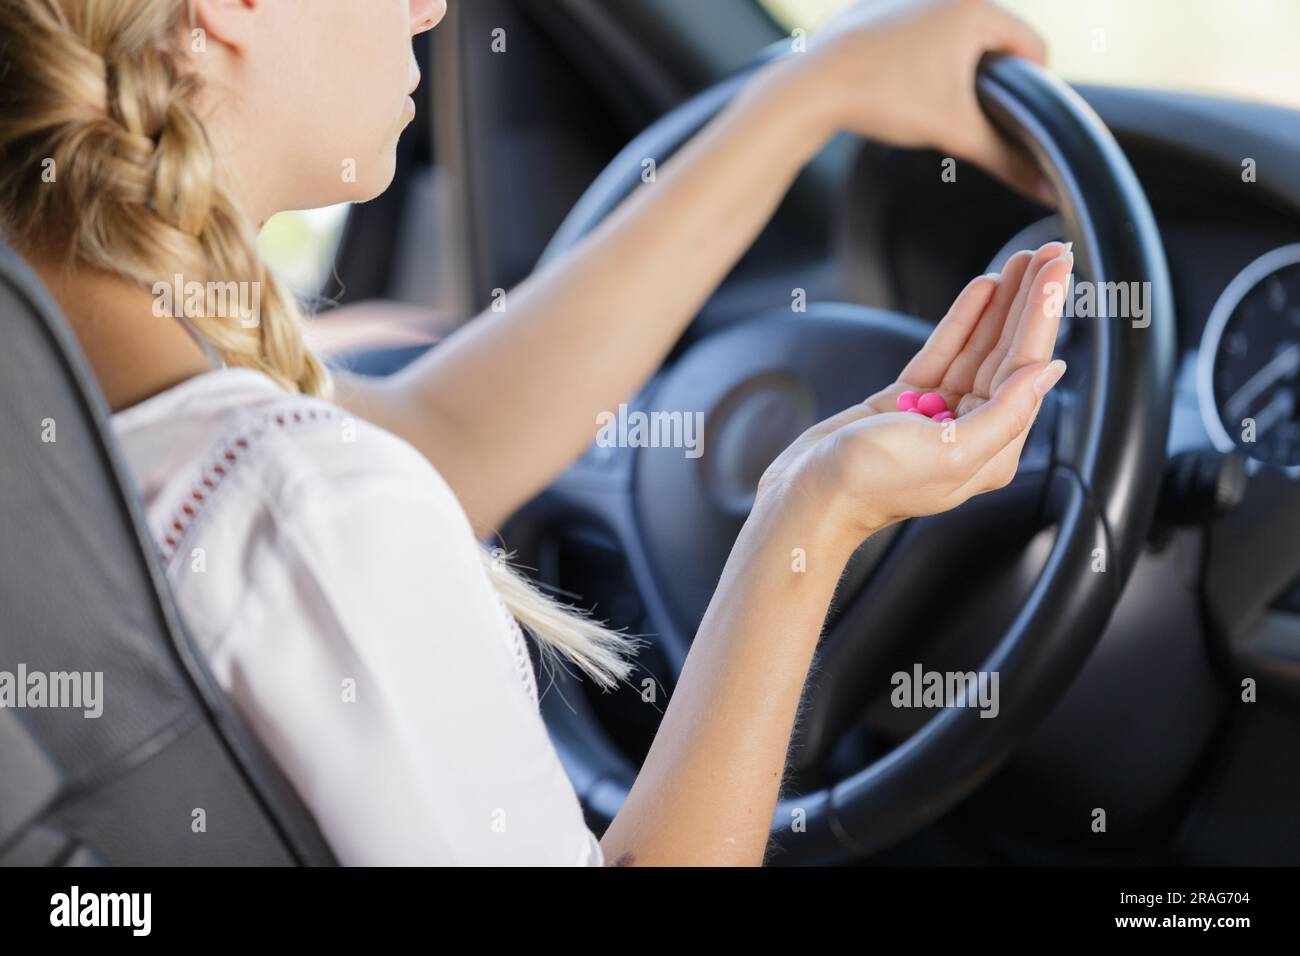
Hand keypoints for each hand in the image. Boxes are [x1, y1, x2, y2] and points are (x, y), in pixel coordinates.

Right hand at [757, 241, 1072, 540]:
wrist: (809, 493)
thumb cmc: (871, 483)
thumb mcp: (948, 453)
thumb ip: (1005, 413)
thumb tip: (1049, 371)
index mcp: (992, 450)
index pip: (1025, 369)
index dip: (1042, 315)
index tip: (1056, 270)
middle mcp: (972, 430)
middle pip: (1008, 354)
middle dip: (1029, 302)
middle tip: (1048, 254)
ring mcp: (939, 414)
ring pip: (979, 348)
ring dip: (1000, 304)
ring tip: (1019, 262)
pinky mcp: (906, 401)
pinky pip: (944, 352)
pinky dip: (962, 320)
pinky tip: (981, 290)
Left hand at [771, 0, 1052, 202]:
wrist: (810, 86)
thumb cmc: (882, 98)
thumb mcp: (953, 131)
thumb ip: (1005, 158)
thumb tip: (1044, 188)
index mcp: (974, 8)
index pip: (1032, 45)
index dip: (1032, 88)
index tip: (1015, 118)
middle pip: (993, 39)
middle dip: (989, 79)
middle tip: (970, 115)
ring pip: (954, 35)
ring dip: (954, 68)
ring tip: (931, 101)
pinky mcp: (879, 6)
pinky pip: (918, 32)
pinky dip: (920, 57)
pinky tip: (901, 85)